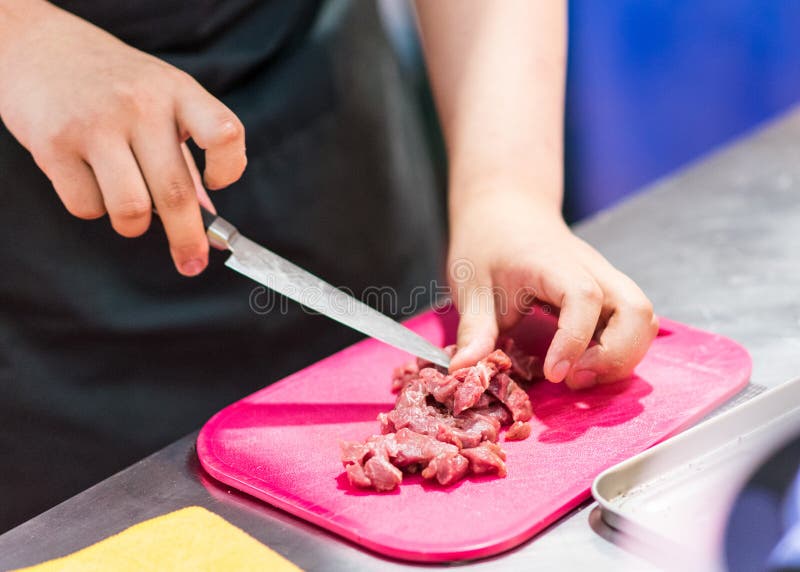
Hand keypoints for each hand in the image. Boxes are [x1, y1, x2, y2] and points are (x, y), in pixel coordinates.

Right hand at [0, 1, 245, 274]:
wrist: (37, 46)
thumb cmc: (112, 83)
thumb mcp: (161, 97)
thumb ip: (186, 153)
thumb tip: (207, 217)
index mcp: (177, 91)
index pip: (224, 134)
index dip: (229, 169)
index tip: (218, 186)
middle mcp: (140, 104)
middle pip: (175, 193)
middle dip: (187, 239)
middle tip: (192, 263)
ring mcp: (95, 123)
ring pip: (130, 210)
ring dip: (133, 225)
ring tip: (127, 204)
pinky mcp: (53, 144)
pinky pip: (87, 208)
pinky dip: (94, 208)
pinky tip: (88, 178)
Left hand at [447, 189, 658, 388]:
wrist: (506, 210)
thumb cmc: (487, 243)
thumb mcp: (470, 285)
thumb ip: (473, 329)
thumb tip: (462, 370)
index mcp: (553, 263)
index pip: (584, 297)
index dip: (575, 340)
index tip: (554, 373)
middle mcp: (591, 269)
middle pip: (636, 309)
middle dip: (616, 355)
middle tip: (575, 379)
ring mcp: (605, 279)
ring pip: (643, 318)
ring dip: (623, 356)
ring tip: (582, 376)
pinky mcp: (607, 293)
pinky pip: (633, 323)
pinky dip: (621, 350)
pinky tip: (586, 364)